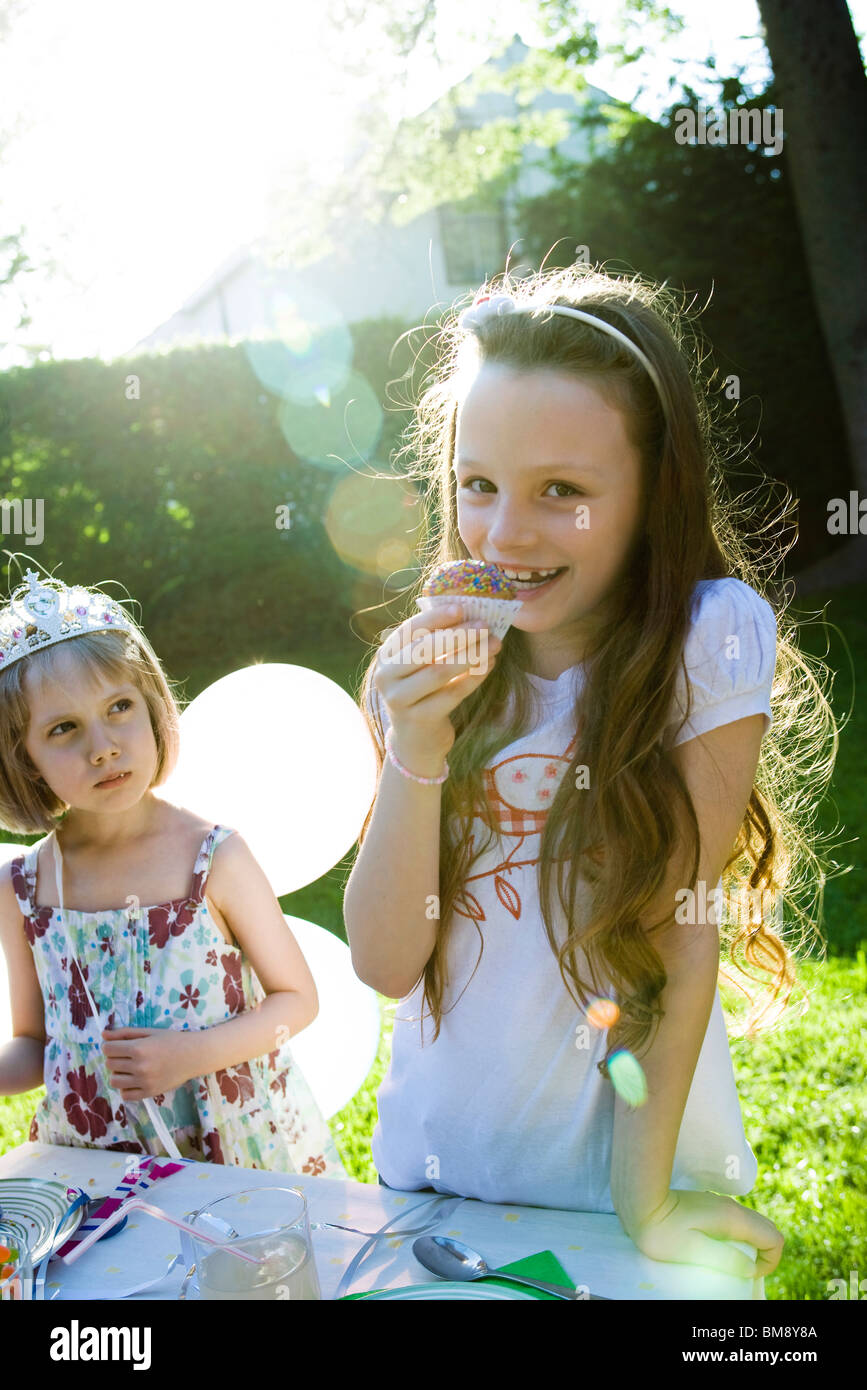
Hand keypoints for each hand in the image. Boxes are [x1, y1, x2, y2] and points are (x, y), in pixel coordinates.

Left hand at [101, 1026, 197, 1100]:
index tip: (118, 1045)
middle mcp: (139, 1066)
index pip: (108, 1049)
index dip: (110, 1046)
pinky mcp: (149, 1093)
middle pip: (110, 1064)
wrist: (194, 1055)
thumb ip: (125, 1033)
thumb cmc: (172, 1040)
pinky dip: (126, 1088)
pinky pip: (125, 1095)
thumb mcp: (149, 1032)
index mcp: (138, 1048)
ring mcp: (144, 1081)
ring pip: (114, 1081)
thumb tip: (103, 1035)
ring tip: (129, 1068)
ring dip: (118, 1073)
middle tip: (127, 1055)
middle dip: (115, 1058)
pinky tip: (134, 1079)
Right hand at [375, 605, 501, 775]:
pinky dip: (474, 678)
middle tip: (485, 625)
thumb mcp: (420, 665)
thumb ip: (435, 641)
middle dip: (458, 635)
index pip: (410, 630)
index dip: (435, 617)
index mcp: (386, 656)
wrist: (415, 740)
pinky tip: (490, 666)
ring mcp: (400, 700)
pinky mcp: (419, 719)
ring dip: (470, 655)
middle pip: (425, 650)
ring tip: (494, 644)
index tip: (462, 608)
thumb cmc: (423, 692)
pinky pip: (452, 694)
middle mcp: (386, 676)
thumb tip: (470, 613)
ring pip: (439, 672)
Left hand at [626, 1189, 784, 1279]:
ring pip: (751, 1225)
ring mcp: (720, 1205)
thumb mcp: (693, 1250)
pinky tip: (713, 1247)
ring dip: (749, 1246)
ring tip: (726, 1261)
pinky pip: (735, 1223)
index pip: (774, 1237)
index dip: (769, 1261)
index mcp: (732, 1218)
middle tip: (740, 1270)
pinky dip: (736, 1238)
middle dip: (763, 1253)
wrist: (639, 1200)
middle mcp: (731, 1208)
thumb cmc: (662, 1229)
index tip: (746, 1273)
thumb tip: (750, 1267)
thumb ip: (725, 1259)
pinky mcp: (709, 1206)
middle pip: (766, 1229)